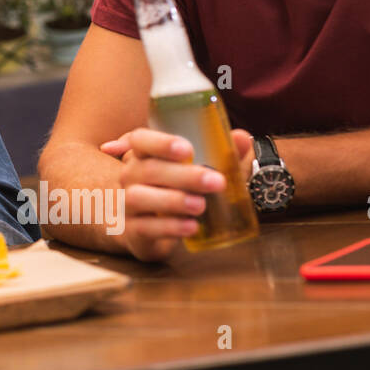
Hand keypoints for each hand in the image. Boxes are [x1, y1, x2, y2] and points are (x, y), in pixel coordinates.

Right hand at [100, 127, 253, 261]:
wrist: (149, 227)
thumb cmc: (177, 190)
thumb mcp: (199, 171)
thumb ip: (222, 154)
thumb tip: (242, 138)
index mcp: (143, 155)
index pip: (140, 140)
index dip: (160, 142)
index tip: (187, 149)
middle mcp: (130, 176)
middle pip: (148, 169)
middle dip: (183, 175)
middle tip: (215, 181)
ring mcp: (127, 203)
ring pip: (139, 197)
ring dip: (172, 201)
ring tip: (200, 206)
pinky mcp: (132, 230)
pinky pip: (145, 227)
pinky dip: (170, 227)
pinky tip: (191, 227)